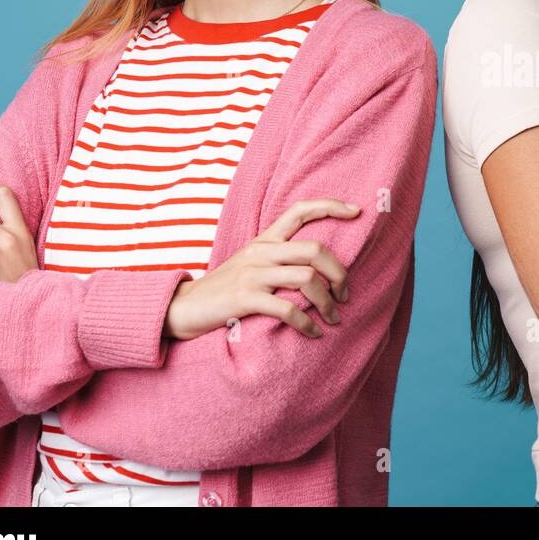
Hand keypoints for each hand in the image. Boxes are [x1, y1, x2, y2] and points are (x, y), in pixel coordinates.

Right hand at [163, 198, 360, 341]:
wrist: (182, 308)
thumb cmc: (223, 289)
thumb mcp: (250, 264)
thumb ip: (277, 258)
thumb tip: (316, 266)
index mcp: (265, 240)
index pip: (300, 210)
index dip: (331, 206)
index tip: (356, 211)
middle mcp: (261, 251)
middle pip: (315, 250)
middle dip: (340, 273)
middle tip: (345, 295)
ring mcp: (252, 274)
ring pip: (307, 279)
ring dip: (327, 302)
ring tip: (334, 318)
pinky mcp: (244, 298)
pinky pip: (287, 308)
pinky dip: (307, 323)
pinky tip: (313, 333)